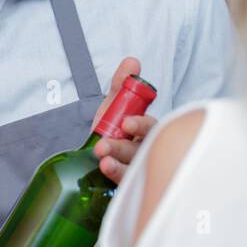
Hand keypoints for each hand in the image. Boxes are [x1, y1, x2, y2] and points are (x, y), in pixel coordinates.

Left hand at [91, 56, 156, 184]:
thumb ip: (121, 84)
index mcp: (147, 130)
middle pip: (142, 151)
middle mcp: (146, 150)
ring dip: (117, 164)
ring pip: (133, 168)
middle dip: (123, 147)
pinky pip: (125, 182)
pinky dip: (116, 175)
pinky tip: (104, 168)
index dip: (141, 125)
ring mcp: (137, 168)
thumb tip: (132, 62)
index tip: (126, 123)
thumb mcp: (114, 105)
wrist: (95, 153)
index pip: (151, 128)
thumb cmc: (113, 128)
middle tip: (103, 145)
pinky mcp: (126, 183)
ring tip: (101, 157)